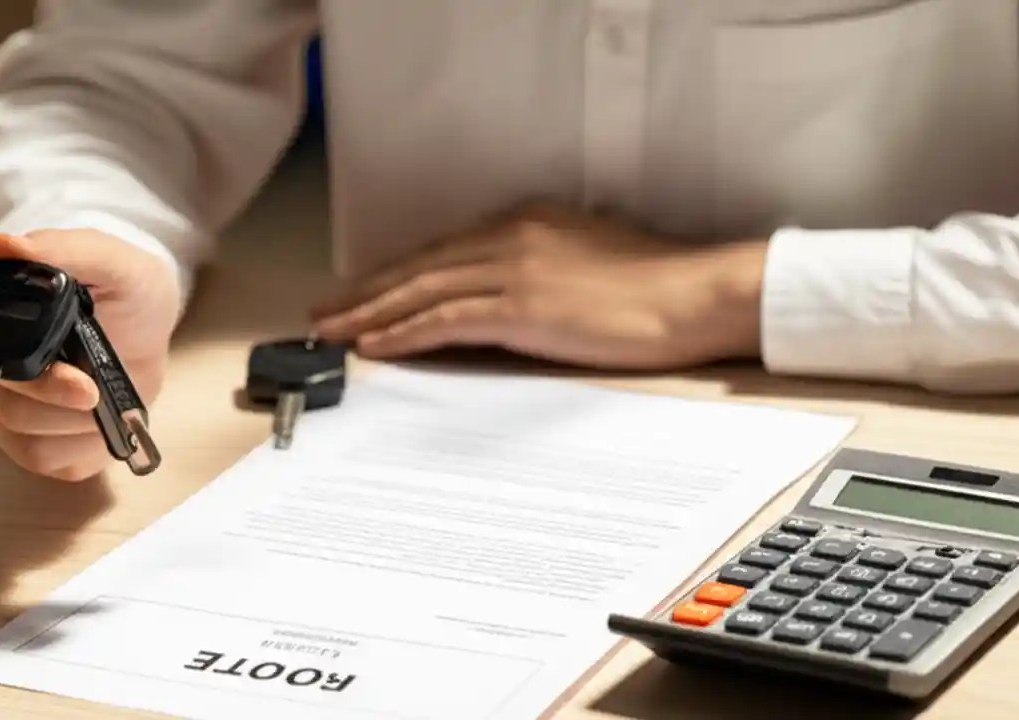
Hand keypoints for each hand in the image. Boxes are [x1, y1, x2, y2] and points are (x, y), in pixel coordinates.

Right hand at [0, 230, 180, 480]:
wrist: (150, 329)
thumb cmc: (126, 290)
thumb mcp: (114, 260)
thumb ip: (67, 250)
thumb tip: (6, 246)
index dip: (1, 370)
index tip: (63, 371)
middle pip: (0, 406)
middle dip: (53, 399)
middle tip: (94, 390)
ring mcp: (14, 412)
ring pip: (25, 437)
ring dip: (75, 421)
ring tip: (105, 391)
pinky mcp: (42, 445)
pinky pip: (47, 461)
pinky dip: (82, 448)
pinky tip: (103, 422)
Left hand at [311, 203, 767, 369]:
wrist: (692, 296)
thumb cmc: (653, 285)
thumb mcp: (586, 260)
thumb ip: (540, 270)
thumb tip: (508, 299)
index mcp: (525, 223)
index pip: (442, 251)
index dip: (395, 274)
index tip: (362, 291)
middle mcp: (511, 237)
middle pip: (420, 266)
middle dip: (366, 291)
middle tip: (325, 311)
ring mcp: (514, 270)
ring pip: (422, 291)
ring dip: (371, 314)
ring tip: (334, 332)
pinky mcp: (522, 306)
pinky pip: (445, 319)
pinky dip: (404, 333)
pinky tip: (376, 346)